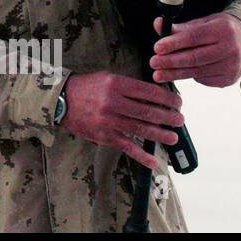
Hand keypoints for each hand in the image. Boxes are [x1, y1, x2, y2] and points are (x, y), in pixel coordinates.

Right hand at [60, 71, 184, 169]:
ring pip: (141, 130)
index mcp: (116, 84)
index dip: (167, 99)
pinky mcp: (104, 135)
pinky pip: (127, 147)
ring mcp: (109, 120)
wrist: (61, 100)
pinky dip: (142, 156)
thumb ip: (129, 86)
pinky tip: (154, 161)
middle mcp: (114, 102)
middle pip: (148, 112)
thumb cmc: (86, 87)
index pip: (149, 92)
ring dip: (160, 135)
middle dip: (168, 117)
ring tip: (173, 137)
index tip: (177, 102)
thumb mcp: (108, 78)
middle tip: (179, 120)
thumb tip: (154, 96)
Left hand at [150, 13, 240, 87]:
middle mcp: (231, 49)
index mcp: (223, 30)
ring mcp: (232, 66)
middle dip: (170, 62)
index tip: (157, 48)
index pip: (194, 38)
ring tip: (158, 74)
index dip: (174, 43)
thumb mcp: (204, 23)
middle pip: (195, 58)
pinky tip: (179, 73)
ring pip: (197, 71)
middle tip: (153, 63)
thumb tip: (158, 24)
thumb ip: (180, 27)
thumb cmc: (220, 30)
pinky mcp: (230, 79)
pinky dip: (189, 76)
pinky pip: (204, 80)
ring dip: (175, 73)